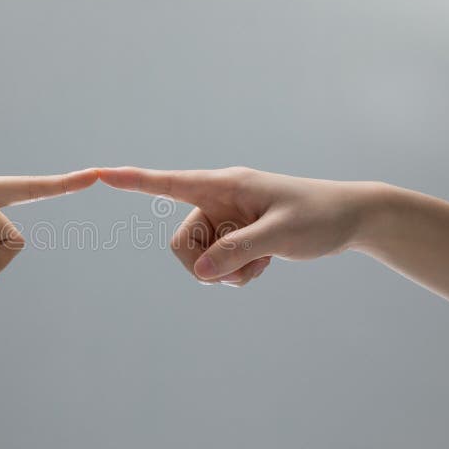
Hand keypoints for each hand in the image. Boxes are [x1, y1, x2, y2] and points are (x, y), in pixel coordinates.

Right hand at [99, 166, 371, 286]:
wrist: (350, 218)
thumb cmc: (319, 216)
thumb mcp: (280, 234)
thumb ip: (237, 252)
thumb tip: (201, 274)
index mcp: (224, 185)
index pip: (169, 182)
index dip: (133, 180)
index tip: (99, 174)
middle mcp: (218, 200)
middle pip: (181, 241)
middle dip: (205, 264)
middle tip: (243, 268)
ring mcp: (226, 220)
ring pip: (199, 258)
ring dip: (227, 271)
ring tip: (262, 263)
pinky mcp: (235, 236)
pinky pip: (217, 264)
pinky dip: (237, 272)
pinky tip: (265, 264)